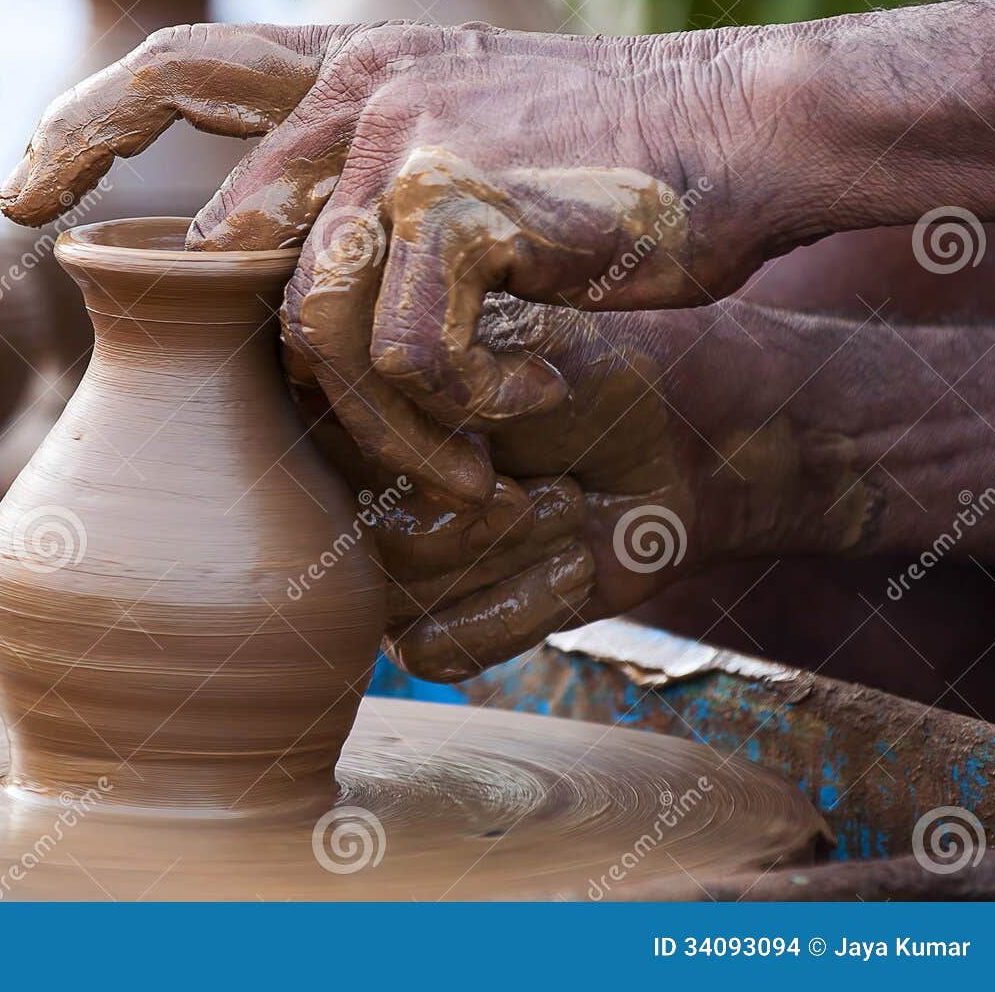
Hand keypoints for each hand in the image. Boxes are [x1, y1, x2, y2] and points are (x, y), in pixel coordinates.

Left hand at [0, 20, 818, 503]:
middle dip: (236, 358)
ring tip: (452, 463)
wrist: (749, 131)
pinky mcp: (454, 199)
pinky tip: (508, 409)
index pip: (179, 67)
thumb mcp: (469, 148)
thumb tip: (261, 281)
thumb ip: (364, 191)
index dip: (85, 127)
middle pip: (229, 250)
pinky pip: (401, 354)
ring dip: (380, 422)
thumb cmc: (613, 165)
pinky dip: (449, 410)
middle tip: (308, 438)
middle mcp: (356, 89)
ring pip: (312, 327)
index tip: (18, 197)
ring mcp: (399, 138)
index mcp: (351, 67)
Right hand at [344, 297, 873, 680]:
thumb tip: (372, 455)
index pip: (310, 448)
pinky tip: (575, 563)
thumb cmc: (593, 371)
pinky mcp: (424, 623)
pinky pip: (431, 650)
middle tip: (533, 483)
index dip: (402, 452)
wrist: (684, 441)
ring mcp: (376, 556)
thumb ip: (413, 377)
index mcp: (334, 394)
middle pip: (345, 529)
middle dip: (465, 513)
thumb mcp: (505, 344)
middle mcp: (340, 480)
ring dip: (506, 552)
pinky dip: (521, 610)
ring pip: (389, 593)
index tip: (490, 439)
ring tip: (568, 503)